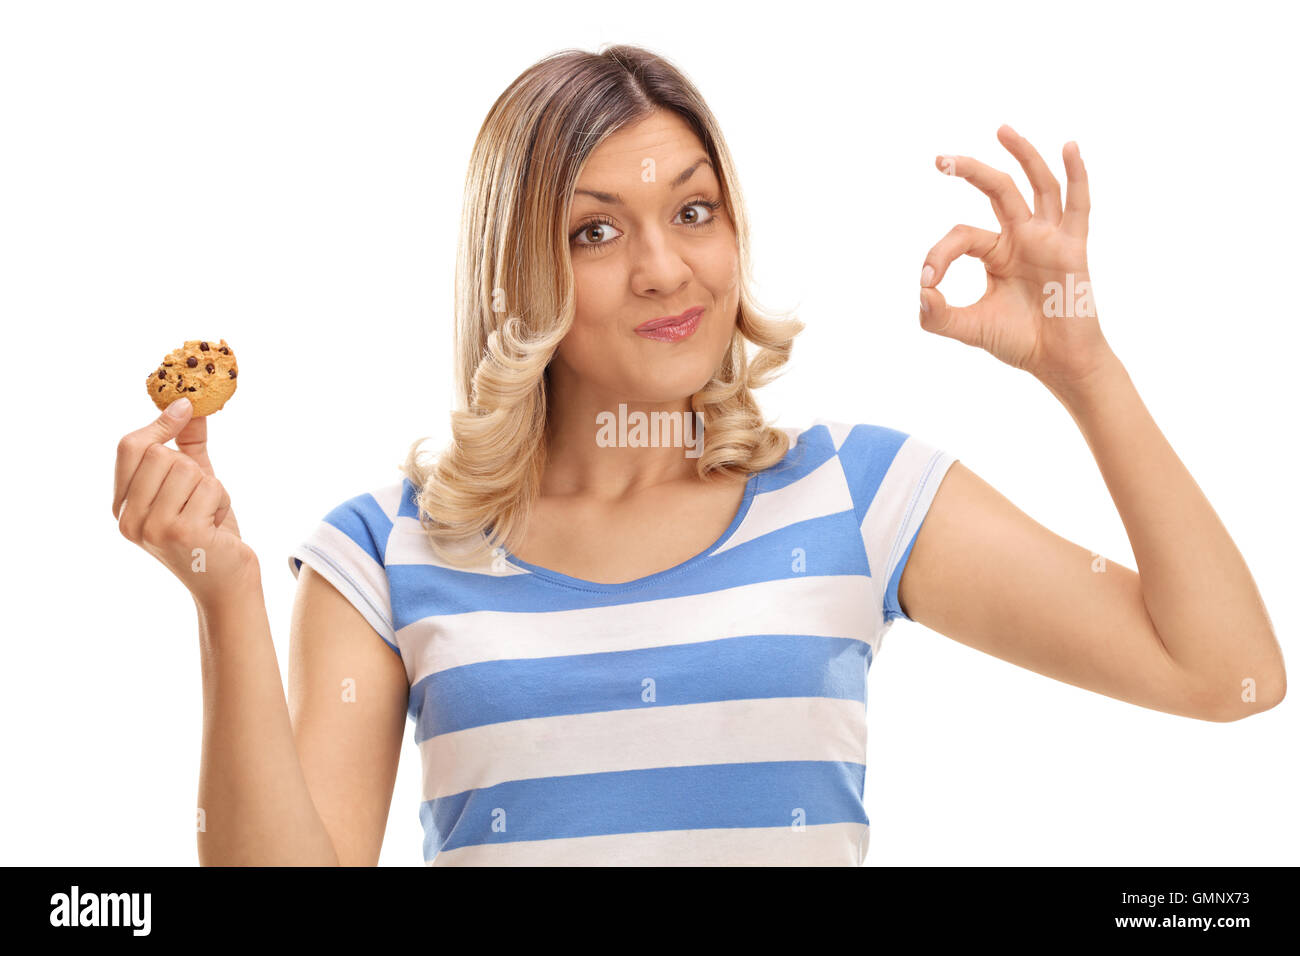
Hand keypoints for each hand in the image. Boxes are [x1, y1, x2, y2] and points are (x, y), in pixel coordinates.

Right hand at [113, 397, 257, 604]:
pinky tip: (216, 525)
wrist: (227, 583)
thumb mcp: (194, 486)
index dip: (158, 424)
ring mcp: (153, 527)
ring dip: (211, 487)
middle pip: (160, 454)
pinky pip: (210, 487)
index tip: (184, 406)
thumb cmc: (210, 534)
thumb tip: (189, 403)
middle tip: (199, 500)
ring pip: (188, 468)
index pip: (129, 448)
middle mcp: (129, 519)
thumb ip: (187, 446)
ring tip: (208, 514)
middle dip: (192, 468)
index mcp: (124, 507)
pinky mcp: (181, 532)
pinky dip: (222, 500)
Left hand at [919, 125, 1112, 391]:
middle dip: (969, 171)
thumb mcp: (969, 328)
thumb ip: (939, 315)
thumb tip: (921, 292)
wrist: (1058, 363)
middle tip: (939, 158)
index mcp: (996, 252)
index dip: (938, 254)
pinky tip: (1070, 147)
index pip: (961, 236)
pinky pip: (1078, 206)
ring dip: (1022, 155)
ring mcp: (1049, 239)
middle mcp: (1022, 237)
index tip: (927, 281)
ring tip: (1001, 129)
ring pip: (1036, 186)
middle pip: (997, 191)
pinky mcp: (1073, 248)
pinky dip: (1077, 175)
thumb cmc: (1018, 341)